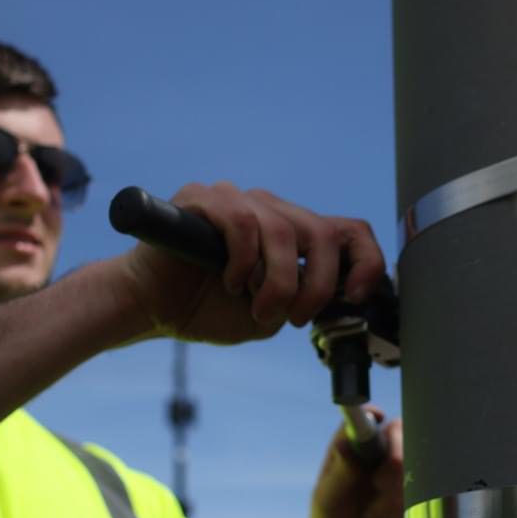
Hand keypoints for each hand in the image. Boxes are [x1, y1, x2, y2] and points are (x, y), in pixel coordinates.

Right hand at [110, 182, 386, 344]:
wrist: (150, 307)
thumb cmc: (207, 308)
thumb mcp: (270, 315)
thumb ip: (303, 302)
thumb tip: (337, 298)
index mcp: (292, 232)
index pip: (350, 230)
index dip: (366, 262)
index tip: (354, 297)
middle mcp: (270, 209)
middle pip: (323, 232)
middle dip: (317, 285)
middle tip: (295, 318)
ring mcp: (238, 199)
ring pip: (285, 232)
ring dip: (278, 282)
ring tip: (256, 306)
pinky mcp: (204, 199)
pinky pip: (242, 223)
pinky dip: (243, 262)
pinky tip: (228, 281)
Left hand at [308, 413, 405, 517]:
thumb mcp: (328, 501)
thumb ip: (340, 474)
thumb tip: (346, 445)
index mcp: (351, 446)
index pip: (366, 418)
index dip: (374, 416)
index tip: (378, 422)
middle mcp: (376, 451)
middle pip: (400, 433)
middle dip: (394, 461)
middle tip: (379, 484)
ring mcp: (396, 468)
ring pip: (413, 463)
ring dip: (395, 492)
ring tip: (373, 512)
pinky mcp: (413, 488)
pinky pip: (421, 489)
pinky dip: (404, 507)